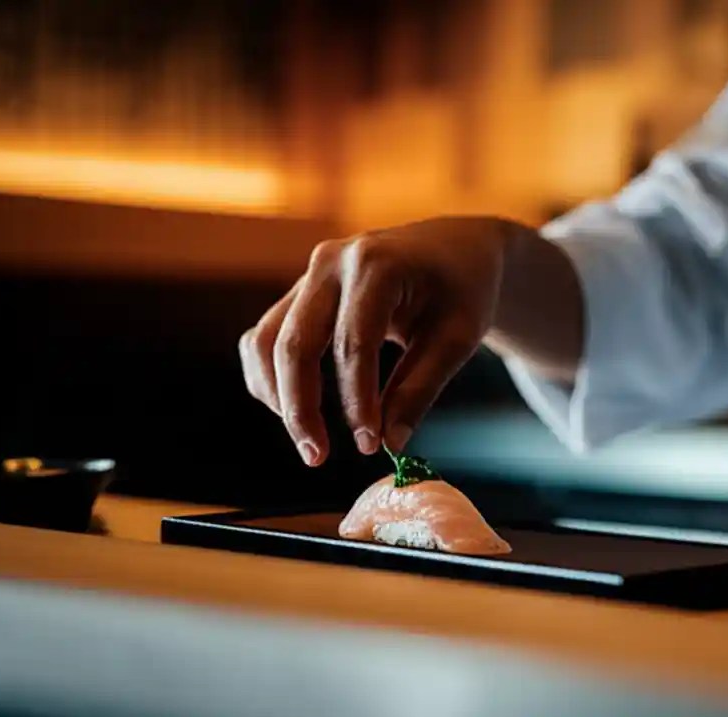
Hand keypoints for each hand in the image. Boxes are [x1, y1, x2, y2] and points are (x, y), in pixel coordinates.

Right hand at [238, 217, 536, 465]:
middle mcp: (331, 262)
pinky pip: (265, 338)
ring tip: (310, 441)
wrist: (454, 248)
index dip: (356, 401)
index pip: (354, 343)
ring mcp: (308, 275)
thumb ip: (420, 389)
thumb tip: (389, 443)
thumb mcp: (457, 338)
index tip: (369, 445)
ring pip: (266, 341)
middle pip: (296, 344)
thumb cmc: (462, 289)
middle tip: (317, 457)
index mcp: (377, 264)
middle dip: (300, 408)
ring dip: (278, 397)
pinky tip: (298, 411)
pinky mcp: (299, 293)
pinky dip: (270, 378)